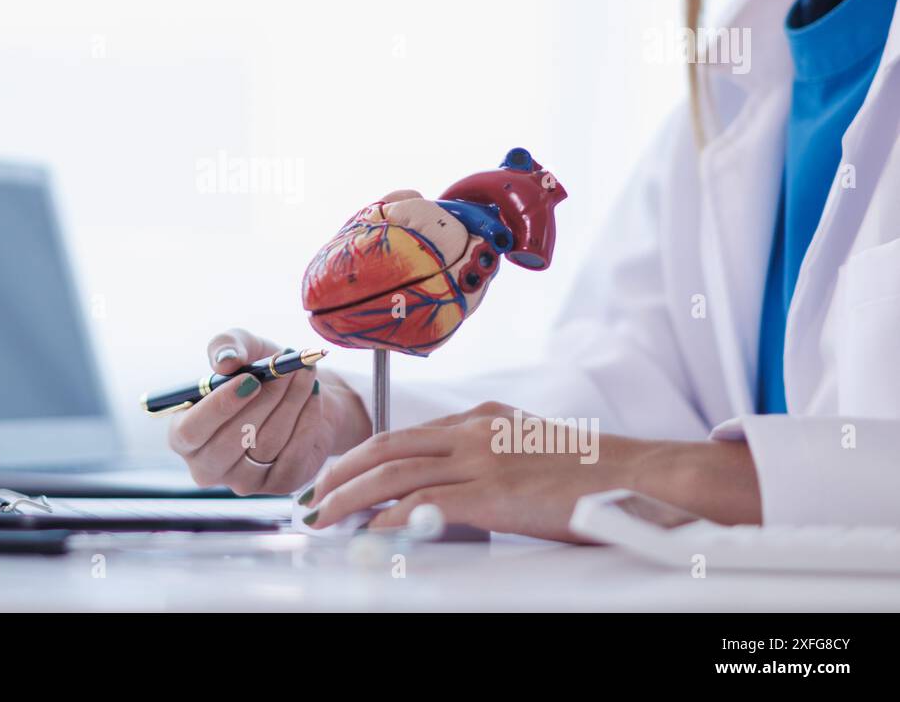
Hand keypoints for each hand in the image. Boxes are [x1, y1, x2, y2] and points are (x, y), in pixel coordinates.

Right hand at [167, 328, 371, 494]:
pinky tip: (312, 394)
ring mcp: (243, 481)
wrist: (296, 395)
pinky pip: (293, 455)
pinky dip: (306, 420)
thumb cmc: (257, 373)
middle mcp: (208, 466)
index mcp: (184, 436)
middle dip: (265, 400)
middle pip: (232, 440)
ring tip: (304, 371)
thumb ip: (226, 346)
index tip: (250, 380)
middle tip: (286, 369)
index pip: (190, 432)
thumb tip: (226, 361)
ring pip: (267, 443)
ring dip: (291, 402)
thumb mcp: (241, 350)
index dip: (219, 407)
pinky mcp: (279, 485)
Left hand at [300, 401, 760, 540]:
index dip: (365, 456)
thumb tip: (454, 489)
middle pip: (386, 446)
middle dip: (342, 472)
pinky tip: (368, 534)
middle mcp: (473, 431)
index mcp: (482, 419)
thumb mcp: (530, 452)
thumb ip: (489, 459)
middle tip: (314, 497)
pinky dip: (387, 518)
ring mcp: (480, 459)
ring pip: (392, 471)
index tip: (340, 475)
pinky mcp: (491, 492)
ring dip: (348, 496)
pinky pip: (423, 503)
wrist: (640, 476)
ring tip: (322, 516)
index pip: (406, 434)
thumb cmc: (593, 473)